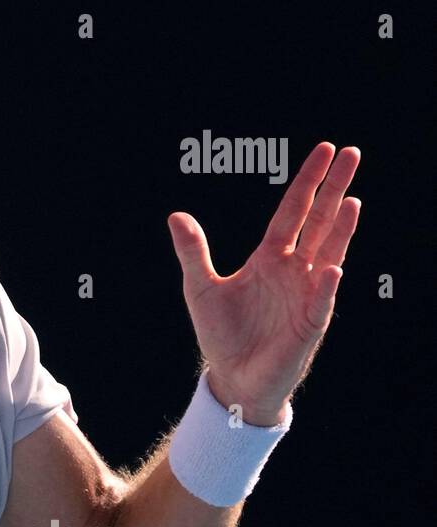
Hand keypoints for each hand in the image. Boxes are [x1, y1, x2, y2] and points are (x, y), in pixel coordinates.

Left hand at [167, 142, 361, 424]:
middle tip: (351, 153)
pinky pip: (320, 304)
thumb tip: (175, 215)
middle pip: (319, 222)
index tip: (324, 149)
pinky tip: (332, 269)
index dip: (307, 182)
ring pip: (329, 255)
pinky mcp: (307, 326)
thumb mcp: (200, 287)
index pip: (292, 212)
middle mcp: (295, 271)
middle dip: (334, 190)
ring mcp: (306, 296)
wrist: (231, 376)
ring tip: (352, 201)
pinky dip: (325, 287)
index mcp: (270, 258)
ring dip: (341, 231)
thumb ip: (193, 251)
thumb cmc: (221, 333)